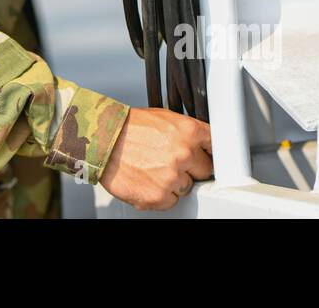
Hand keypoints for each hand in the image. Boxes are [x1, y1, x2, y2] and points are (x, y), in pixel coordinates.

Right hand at [98, 107, 212, 210]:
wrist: (102, 139)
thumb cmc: (130, 127)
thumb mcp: (164, 118)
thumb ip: (187, 132)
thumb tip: (203, 144)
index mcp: (189, 132)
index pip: (216, 147)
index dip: (208, 152)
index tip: (205, 155)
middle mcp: (184, 154)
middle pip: (205, 171)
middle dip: (191, 168)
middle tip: (170, 160)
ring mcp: (172, 177)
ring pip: (187, 187)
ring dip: (174, 182)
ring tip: (153, 167)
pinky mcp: (159, 196)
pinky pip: (171, 201)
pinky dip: (160, 194)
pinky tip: (147, 178)